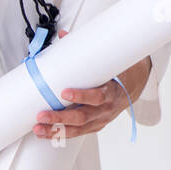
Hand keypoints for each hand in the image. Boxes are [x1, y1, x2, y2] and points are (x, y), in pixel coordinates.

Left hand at [33, 46, 150, 140]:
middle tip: (42, 115)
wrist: (131, 89)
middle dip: (60, 118)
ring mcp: (99, 120)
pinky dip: (60, 134)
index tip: (65, 92)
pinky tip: (45, 133)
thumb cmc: (116, 76)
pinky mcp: (93, 126)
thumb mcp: (105, 63)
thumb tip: (63, 35)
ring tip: (39, 128)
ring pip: (77, 129)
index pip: (97, 96)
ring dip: (56, 130)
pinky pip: (76, 133)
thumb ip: (82, 50)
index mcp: (111, 92)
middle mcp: (105, 109)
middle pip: (82, 116)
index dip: (81, 96)